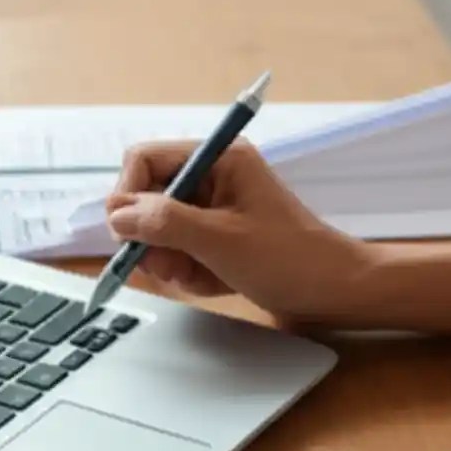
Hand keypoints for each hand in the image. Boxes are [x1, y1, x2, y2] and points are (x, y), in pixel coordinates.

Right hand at [106, 140, 374, 322]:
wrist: (334, 292)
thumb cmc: (289, 259)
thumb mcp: (220, 240)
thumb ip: (164, 223)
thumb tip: (117, 215)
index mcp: (218, 159)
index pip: (146, 159)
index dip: (128, 194)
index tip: (127, 233)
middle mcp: (212, 178)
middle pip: (147, 198)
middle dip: (151, 236)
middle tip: (168, 264)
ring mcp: (213, 210)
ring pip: (158, 231)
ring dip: (168, 259)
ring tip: (195, 276)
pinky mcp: (216, 238)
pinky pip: (178, 252)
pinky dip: (187, 272)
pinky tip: (212, 282)